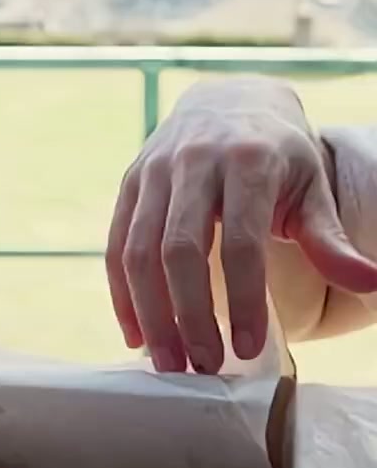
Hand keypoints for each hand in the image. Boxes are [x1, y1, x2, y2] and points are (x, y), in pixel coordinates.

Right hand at [106, 77, 376, 372]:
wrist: (228, 101)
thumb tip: (370, 282)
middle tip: (203, 366)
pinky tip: (136, 334)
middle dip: (189, 315)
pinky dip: (122, 294)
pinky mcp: (129, 184)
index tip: (248, 348)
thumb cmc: (277, 156)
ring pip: (138, 251)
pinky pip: (115, 245)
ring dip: (151, 313)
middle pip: (179, 250)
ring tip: (168, 362)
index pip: (241, 241)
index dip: (243, 299)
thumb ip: (330, 240)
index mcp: (248, 161)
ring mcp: (153, 171)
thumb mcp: (311, 188)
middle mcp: (193, 161)